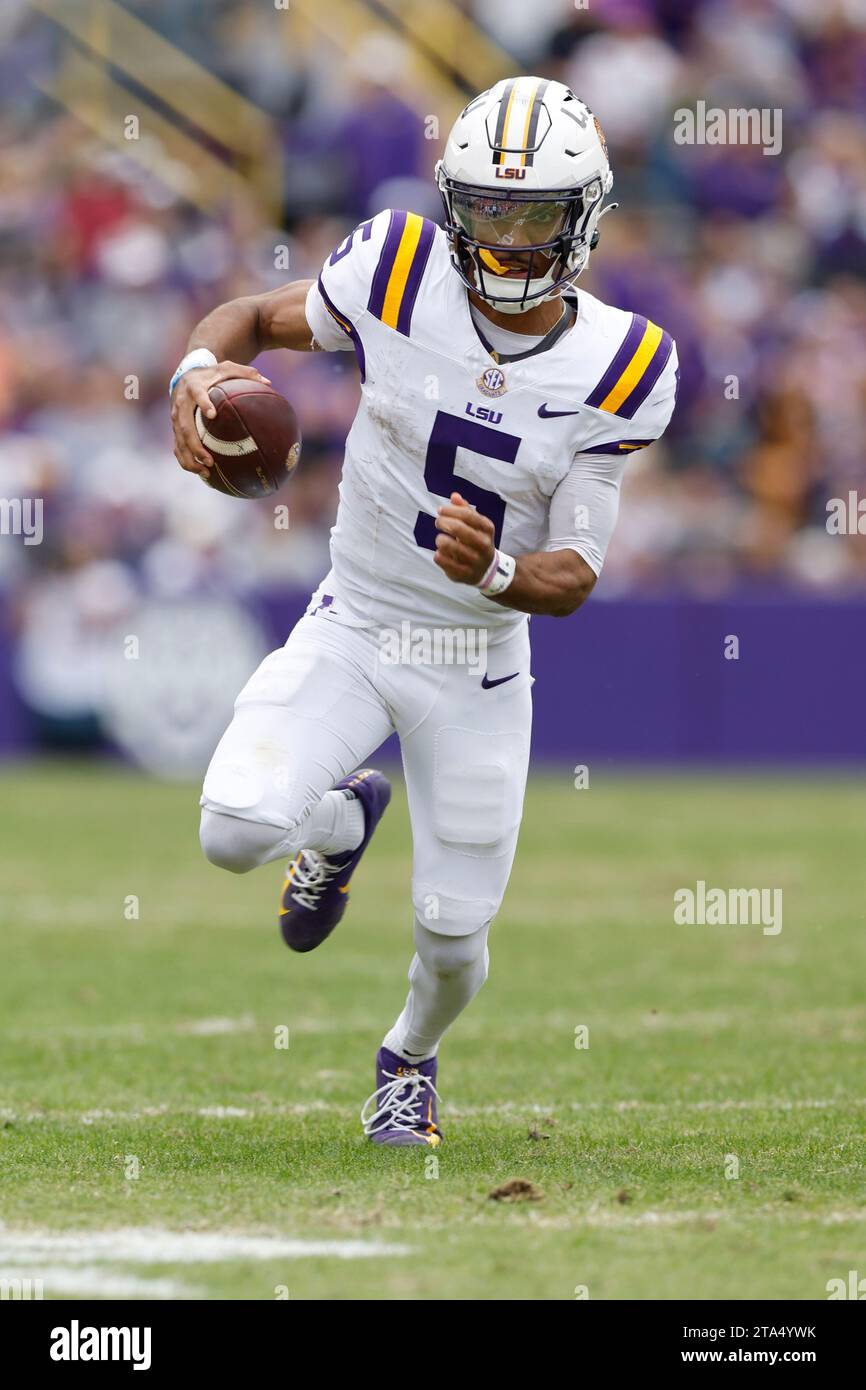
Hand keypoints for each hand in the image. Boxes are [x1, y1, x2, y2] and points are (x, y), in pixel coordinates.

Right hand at [171, 361, 269, 475]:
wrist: (186, 375)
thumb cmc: (212, 374)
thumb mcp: (228, 368)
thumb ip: (247, 373)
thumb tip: (269, 383)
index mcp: (194, 387)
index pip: (197, 394)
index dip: (203, 403)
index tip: (212, 414)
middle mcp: (181, 403)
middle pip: (184, 426)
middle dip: (195, 445)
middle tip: (209, 460)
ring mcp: (176, 418)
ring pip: (179, 441)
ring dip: (190, 458)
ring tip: (205, 472)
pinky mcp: (175, 428)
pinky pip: (178, 447)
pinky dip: (187, 461)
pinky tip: (201, 473)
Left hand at [433, 492, 495, 585]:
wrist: (487, 570)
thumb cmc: (477, 541)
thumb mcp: (476, 524)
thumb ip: (465, 509)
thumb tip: (454, 496)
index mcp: (487, 529)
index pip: (467, 515)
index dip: (451, 510)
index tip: (440, 510)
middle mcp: (483, 544)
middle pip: (458, 528)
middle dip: (443, 522)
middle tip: (438, 522)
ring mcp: (474, 560)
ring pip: (449, 546)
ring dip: (440, 540)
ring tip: (440, 539)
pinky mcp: (464, 574)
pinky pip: (444, 562)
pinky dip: (438, 555)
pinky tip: (440, 553)